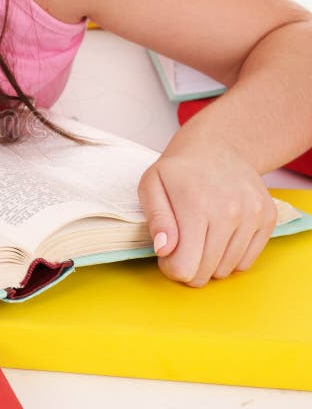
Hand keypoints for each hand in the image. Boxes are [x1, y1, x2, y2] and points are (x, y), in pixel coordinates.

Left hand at [137, 143, 277, 286]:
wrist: (216, 145)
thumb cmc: (178, 170)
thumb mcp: (150, 185)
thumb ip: (156, 220)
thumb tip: (164, 250)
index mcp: (195, 206)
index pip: (185, 267)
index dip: (171, 268)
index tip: (167, 254)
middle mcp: (229, 212)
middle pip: (206, 272)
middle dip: (189, 268)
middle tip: (181, 248)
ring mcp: (252, 215)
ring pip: (228, 270)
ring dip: (210, 263)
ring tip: (199, 239)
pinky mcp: (268, 218)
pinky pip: (247, 261)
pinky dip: (230, 257)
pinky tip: (218, 237)